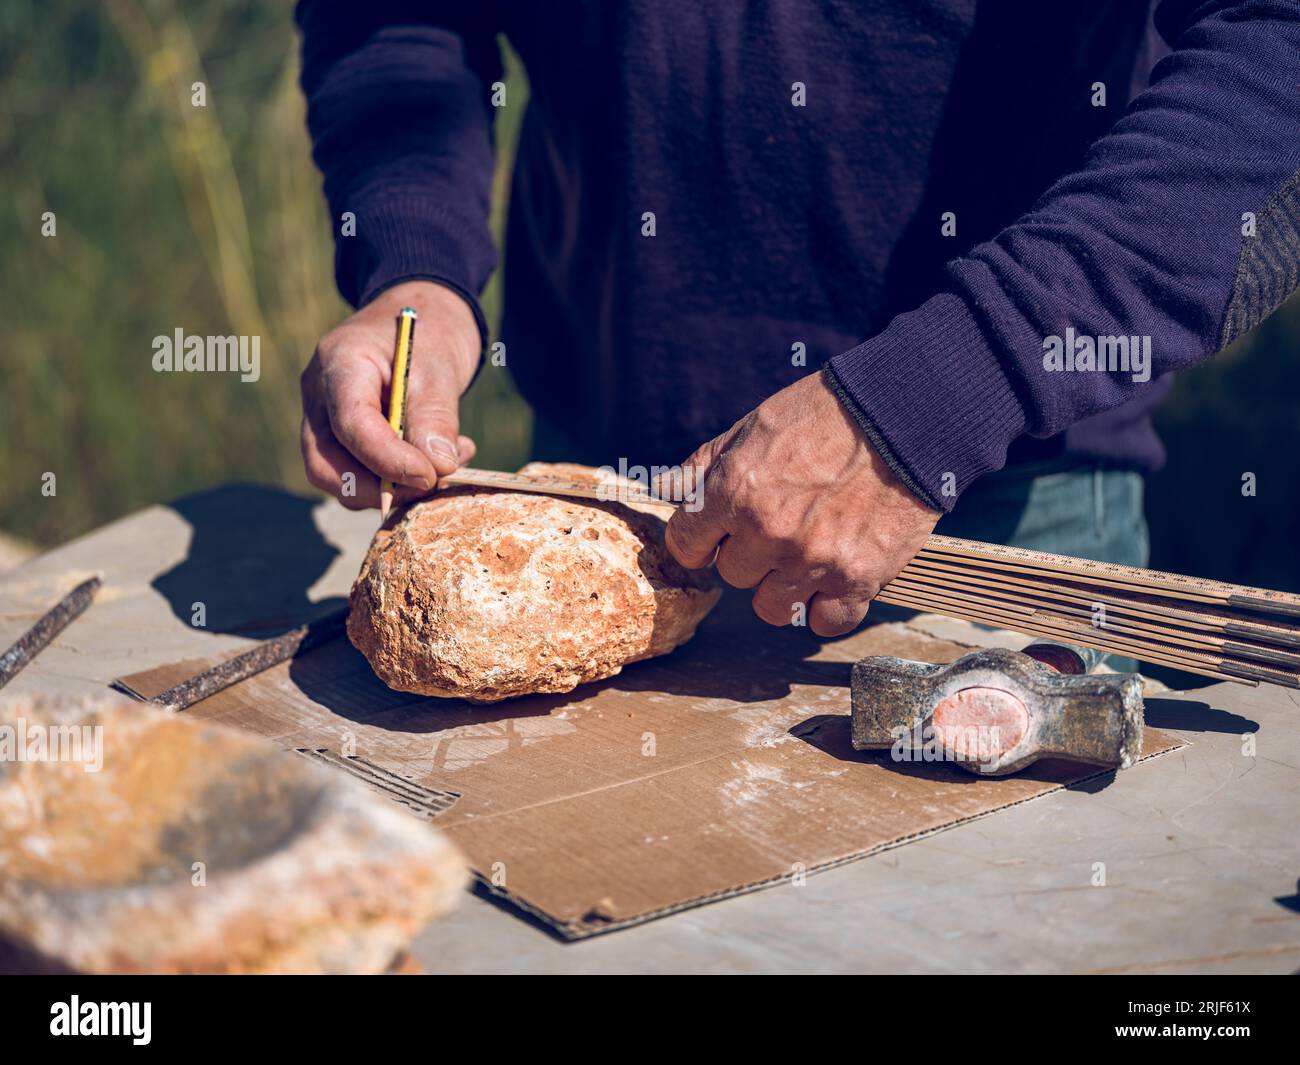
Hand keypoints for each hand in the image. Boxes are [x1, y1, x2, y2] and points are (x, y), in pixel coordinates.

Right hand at [300, 281, 479, 509]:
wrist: (422, 316)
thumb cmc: (429, 332)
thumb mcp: (440, 368)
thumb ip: (436, 418)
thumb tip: (438, 469)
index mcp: (339, 362)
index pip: (350, 425)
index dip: (389, 461)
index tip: (431, 476)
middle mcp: (319, 393)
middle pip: (326, 464)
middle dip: (379, 487)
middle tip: (433, 483)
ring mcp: (323, 417)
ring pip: (339, 476)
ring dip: (392, 487)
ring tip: (447, 464)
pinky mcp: (340, 436)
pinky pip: (357, 472)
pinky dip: (397, 479)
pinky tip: (438, 461)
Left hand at [663, 371, 939, 635]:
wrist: (906, 415)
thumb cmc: (826, 414)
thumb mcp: (753, 425)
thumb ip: (705, 465)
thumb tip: (666, 490)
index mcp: (735, 491)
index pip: (687, 545)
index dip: (700, 540)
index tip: (715, 536)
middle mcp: (769, 532)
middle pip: (733, 574)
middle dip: (749, 553)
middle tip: (779, 527)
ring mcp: (813, 561)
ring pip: (771, 607)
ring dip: (782, 586)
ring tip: (803, 556)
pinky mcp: (857, 580)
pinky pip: (824, 623)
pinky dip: (826, 608)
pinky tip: (832, 582)